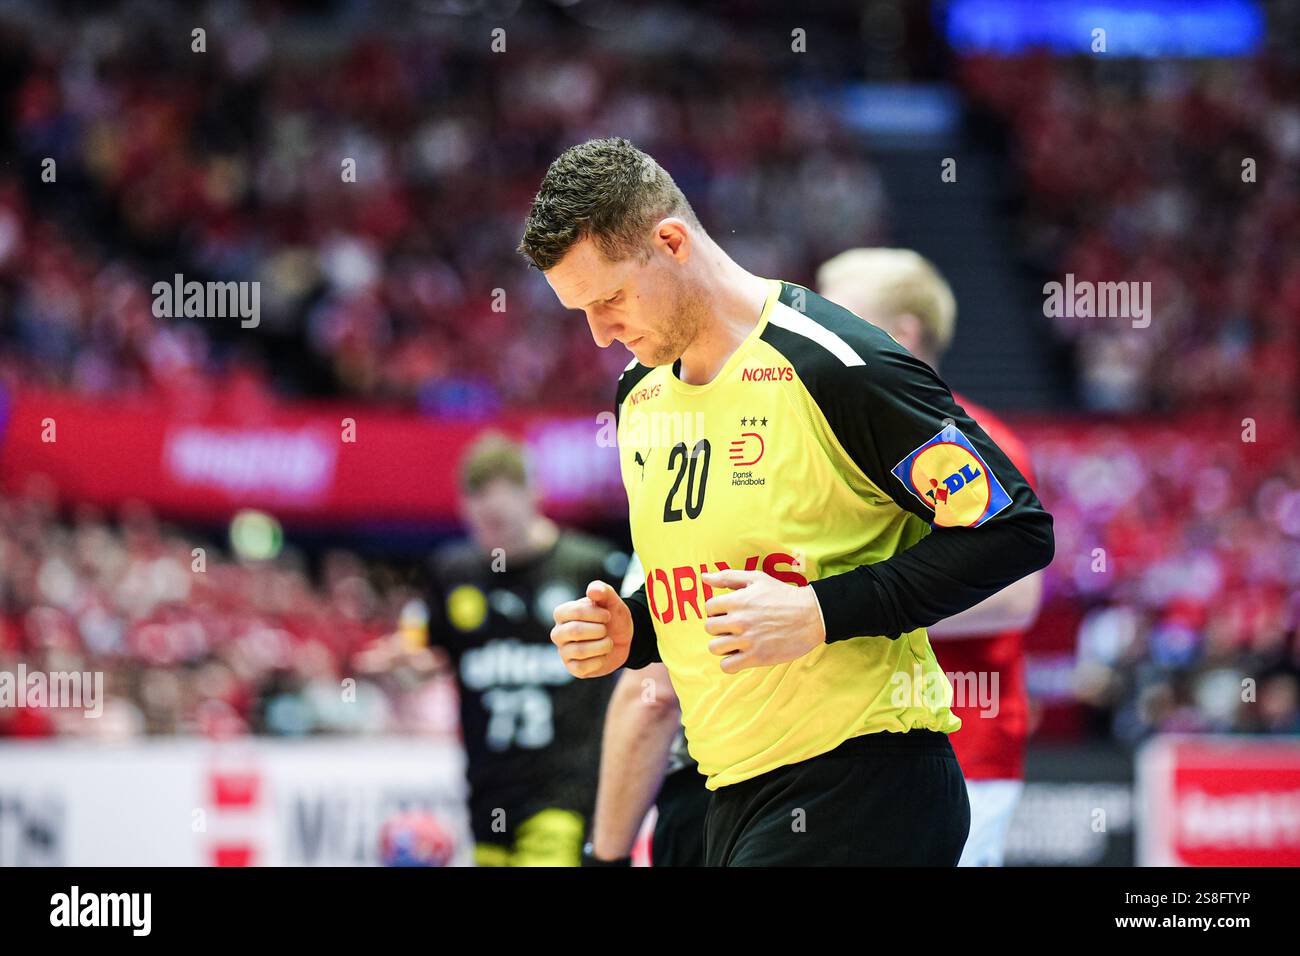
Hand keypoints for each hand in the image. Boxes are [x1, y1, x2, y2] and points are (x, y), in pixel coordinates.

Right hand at [550, 581, 632, 677]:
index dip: (594, 614)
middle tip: (606, 630)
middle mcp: (559, 633)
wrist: (623, 639)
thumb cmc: (612, 617)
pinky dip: (599, 661)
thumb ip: (603, 591)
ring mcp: (564, 652)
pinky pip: (583, 668)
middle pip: (575, 631)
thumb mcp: (612, 602)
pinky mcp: (573, 668)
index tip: (608, 615)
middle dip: (599, 630)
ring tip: (608, 642)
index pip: (572, 612)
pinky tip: (603, 655)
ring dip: (602, 646)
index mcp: (563, 614)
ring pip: (580, 651)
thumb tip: (592, 590)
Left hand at [699, 570, 826, 673]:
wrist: (811, 615)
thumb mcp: (757, 578)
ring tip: (735, 641)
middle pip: (709, 628)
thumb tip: (704, 577)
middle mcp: (739, 620)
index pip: (709, 607)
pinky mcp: (756, 657)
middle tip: (733, 627)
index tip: (729, 612)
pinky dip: (730, 662)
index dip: (718, 609)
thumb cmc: (783, 595)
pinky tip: (740, 655)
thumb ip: (728, 577)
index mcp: (737, 600)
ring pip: (715, 648)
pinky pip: (727, 666)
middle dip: (719, 627)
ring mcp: (747, 640)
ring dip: (722, 645)